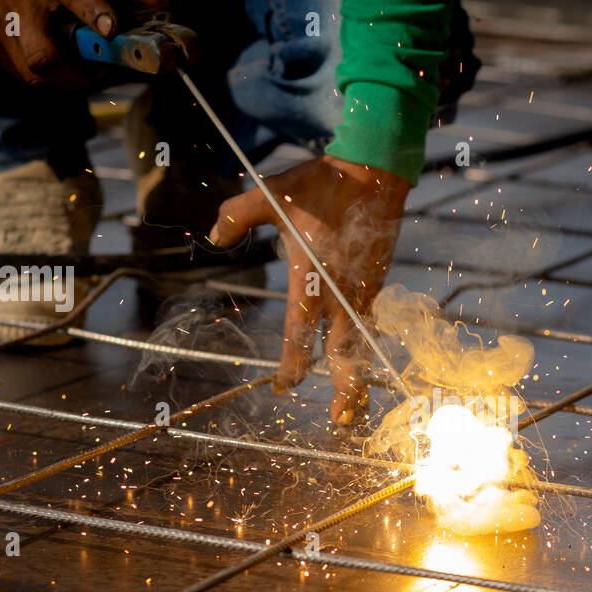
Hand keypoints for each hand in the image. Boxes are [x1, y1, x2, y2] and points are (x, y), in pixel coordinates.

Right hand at [0, 0, 164, 85]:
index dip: (92, 12)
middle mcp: (17, 2)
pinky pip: (17, 72)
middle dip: (75, 75)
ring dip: (61, 78)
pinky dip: (39, 72)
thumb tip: (160, 5)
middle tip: (96, 71)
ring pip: (32, 74)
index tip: (111, 27)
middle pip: (45, 57)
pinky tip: (49, 56)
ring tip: (75, 66)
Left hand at [209, 156, 410, 425]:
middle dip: (343, 390)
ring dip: (358, 376)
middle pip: (343, 354)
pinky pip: (369, 322)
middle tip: (338, 421)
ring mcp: (364, 289)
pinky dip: (363, 346)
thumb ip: (237, 216)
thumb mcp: (270, 194)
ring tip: (353, 406)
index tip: (284, 385)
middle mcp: (341, 292)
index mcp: (312, 278)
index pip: (300, 333)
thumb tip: (213, 236)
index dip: (292, 364)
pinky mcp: (377, 281)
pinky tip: (358, 360)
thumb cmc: (319, 183)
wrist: (373, 170)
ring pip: (361, 344)